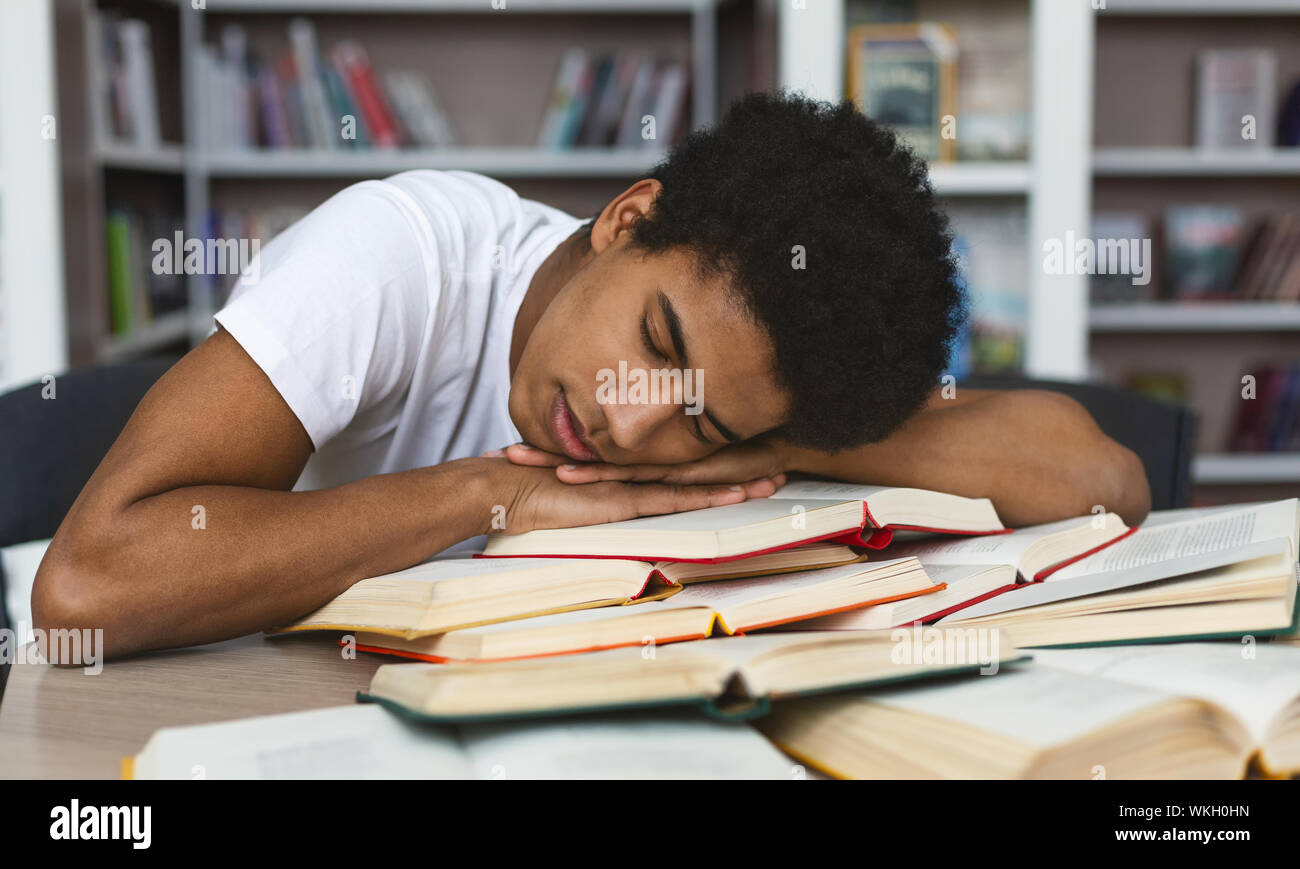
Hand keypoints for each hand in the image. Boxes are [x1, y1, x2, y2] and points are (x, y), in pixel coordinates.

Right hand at [485, 439, 789, 489]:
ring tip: (776, 478)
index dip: (719, 457)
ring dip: (738, 478)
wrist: (499, 485)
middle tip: (782, 458)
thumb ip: (593, 478)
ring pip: (696, 479)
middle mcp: (635, 468)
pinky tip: (739, 494)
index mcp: (627, 465)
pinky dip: (710, 496)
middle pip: (698, 464)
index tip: (752, 454)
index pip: (682, 460)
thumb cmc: (526, 484)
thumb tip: (600, 479)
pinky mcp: (624, 499)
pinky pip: (676, 499)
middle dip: (741, 462)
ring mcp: (631, 481)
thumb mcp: (569, 481)